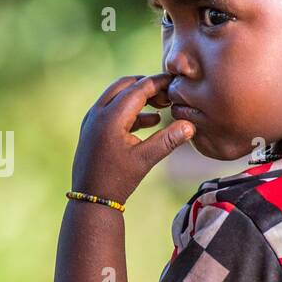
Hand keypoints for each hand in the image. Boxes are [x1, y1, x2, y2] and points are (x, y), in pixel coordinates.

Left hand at [71, 73, 195, 202]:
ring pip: (117, 96)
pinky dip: (131, 110)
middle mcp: (97, 113)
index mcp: (110, 117)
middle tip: (169, 94)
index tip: (177, 82)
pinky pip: (113, 109)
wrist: (90, 199)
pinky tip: (152, 120)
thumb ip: (167, 140)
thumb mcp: (145, 160)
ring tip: (164, 106)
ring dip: (139, 97)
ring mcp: (92, 120)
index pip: (138, 88)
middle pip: (125, 85)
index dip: (159, 83)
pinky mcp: (92, 128)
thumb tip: (191, 125)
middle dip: (148, 86)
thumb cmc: (117, 181)